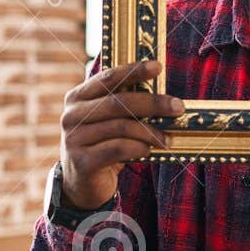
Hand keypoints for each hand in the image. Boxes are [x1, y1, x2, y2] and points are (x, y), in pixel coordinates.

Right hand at [59, 59, 183, 208]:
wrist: (80, 184)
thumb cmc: (101, 146)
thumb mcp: (108, 122)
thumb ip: (123, 106)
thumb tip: (161, 95)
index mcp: (77, 97)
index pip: (108, 78)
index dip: (134, 70)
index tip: (158, 67)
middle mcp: (72, 115)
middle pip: (117, 102)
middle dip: (152, 103)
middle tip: (177, 107)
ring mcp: (74, 139)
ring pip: (120, 127)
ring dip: (150, 132)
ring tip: (167, 138)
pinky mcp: (82, 161)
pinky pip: (117, 149)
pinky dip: (138, 148)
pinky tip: (149, 151)